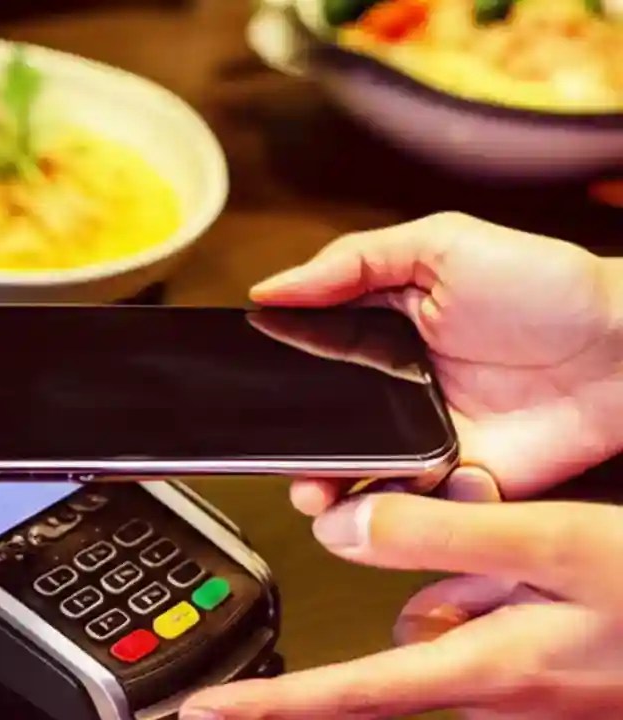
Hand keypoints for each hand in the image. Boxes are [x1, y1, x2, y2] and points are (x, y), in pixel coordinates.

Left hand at [181, 494, 622, 719]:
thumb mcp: (564, 548)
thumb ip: (445, 538)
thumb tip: (345, 530)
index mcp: (487, 668)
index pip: (350, 696)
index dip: (270, 707)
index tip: (207, 713)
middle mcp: (498, 689)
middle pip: (397, 662)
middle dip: (382, 627)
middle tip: (415, 600)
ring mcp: (528, 682)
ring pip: (449, 627)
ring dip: (463, 588)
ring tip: (525, 554)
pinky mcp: (552, 666)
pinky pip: (493, 620)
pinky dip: (496, 589)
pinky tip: (539, 563)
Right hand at [249, 212, 622, 513]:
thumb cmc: (546, 286)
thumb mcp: (441, 245)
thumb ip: (351, 261)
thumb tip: (270, 288)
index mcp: (381, 333)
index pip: (311, 362)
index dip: (278, 382)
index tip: (250, 399)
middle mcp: (397, 390)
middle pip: (328, 430)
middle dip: (299, 456)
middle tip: (288, 467)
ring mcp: (428, 439)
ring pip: (362, 477)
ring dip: (335, 492)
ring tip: (320, 495)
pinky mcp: (465, 482)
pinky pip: (419, 506)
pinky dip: (405, 510)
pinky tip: (409, 491)